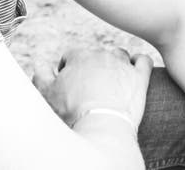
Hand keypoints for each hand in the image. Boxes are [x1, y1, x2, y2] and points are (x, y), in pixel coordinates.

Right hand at [33, 47, 152, 129]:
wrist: (100, 128)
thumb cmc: (71, 113)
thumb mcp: (47, 94)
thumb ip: (41, 74)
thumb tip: (40, 64)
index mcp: (80, 56)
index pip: (72, 56)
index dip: (68, 70)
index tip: (68, 84)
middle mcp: (103, 55)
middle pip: (96, 55)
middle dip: (91, 69)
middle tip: (88, 89)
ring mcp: (124, 65)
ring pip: (120, 55)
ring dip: (116, 64)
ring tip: (111, 82)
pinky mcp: (140, 77)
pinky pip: (144, 60)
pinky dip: (140, 63)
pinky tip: (135, 71)